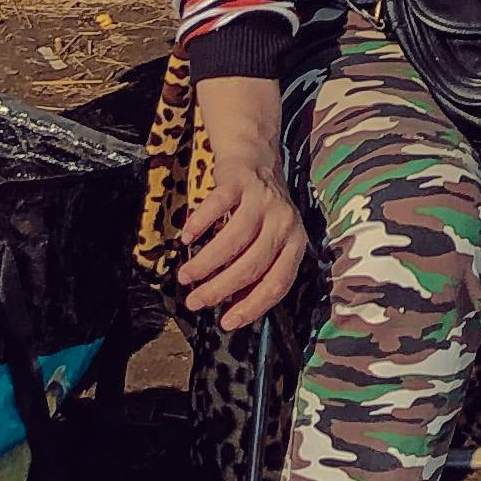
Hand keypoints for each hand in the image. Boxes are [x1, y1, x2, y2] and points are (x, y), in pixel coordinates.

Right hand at [179, 141, 307, 329]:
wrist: (256, 158)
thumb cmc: (260, 213)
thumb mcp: (270, 241)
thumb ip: (257, 270)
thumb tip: (233, 310)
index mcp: (295, 243)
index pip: (278, 283)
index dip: (253, 306)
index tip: (227, 322)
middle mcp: (284, 222)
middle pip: (253, 264)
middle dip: (221, 289)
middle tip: (195, 302)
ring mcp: (263, 200)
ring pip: (235, 239)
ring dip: (206, 263)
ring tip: (185, 277)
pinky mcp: (240, 181)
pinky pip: (217, 206)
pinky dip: (200, 224)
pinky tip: (186, 239)